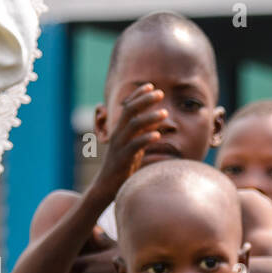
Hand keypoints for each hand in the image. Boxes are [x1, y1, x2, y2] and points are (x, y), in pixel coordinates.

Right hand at [93, 83, 167, 200]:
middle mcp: (118, 134)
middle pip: (130, 111)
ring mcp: (120, 146)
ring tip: (165, 113)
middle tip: (161, 93)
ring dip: (150, 117)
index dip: (138, 94)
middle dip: (145, 100)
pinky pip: (135, 146)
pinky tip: (158, 136)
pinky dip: (146, 139)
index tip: (151, 85)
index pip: (128, 106)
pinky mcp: (123, 159)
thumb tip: (157, 121)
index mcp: (120, 130)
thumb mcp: (134, 146)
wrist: (106, 187)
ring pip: (133, 126)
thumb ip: (143, 133)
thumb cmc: (123, 166)